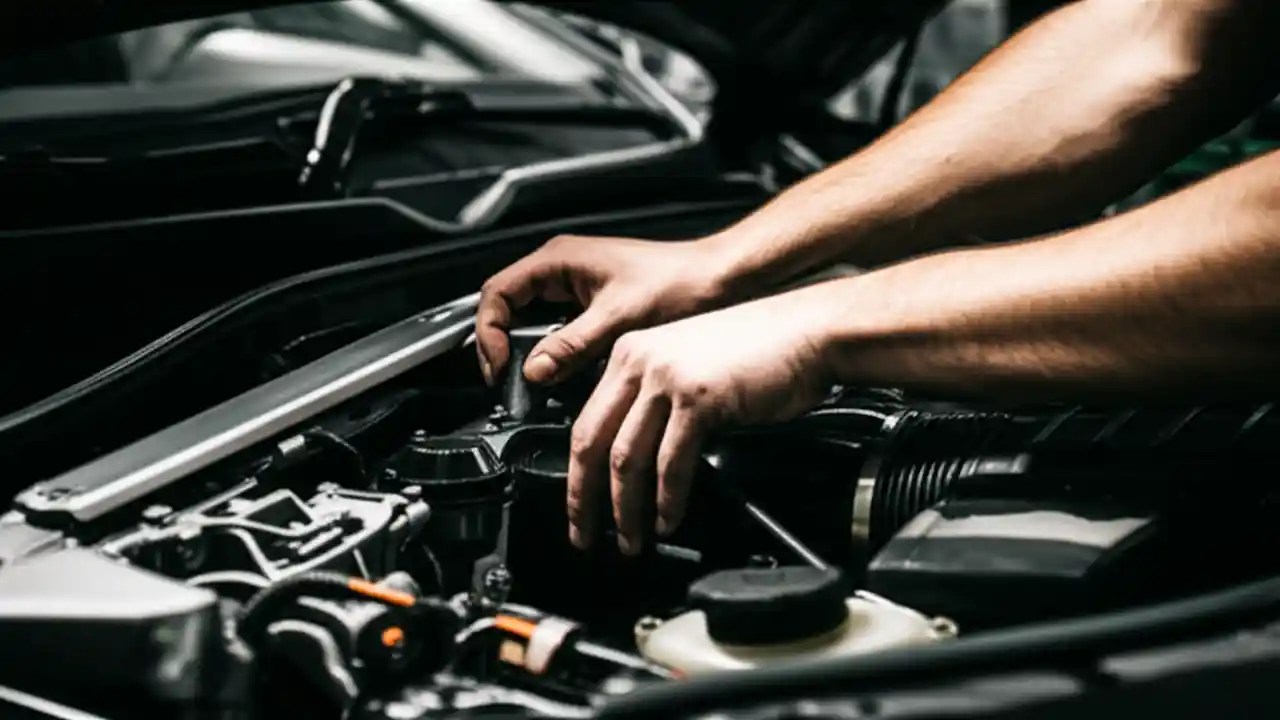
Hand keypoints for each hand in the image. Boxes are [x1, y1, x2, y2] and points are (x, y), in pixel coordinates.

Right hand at [476, 235, 731, 385]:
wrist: (719, 281)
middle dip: (501, 344)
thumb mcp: (620, 318)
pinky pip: (556, 328)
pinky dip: (552, 352)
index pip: (497, 293)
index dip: (490, 333)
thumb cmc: (680, 283)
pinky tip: (560, 374)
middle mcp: (561, 268)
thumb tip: (533, 371)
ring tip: (530, 383)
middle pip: (507, 306)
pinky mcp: (591, 304)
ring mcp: (575, 286)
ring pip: (530, 320)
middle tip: (506, 381)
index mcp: (559, 259)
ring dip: (527, 350)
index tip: (501, 368)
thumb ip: (573, 345)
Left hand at [566, 289, 835, 554]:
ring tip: (632, 540)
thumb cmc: (759, 351)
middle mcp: (639, 362)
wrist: (807, 330)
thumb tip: (636, 459)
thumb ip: (655, 402)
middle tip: (585, 537)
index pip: (584, 421)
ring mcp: (666, 378)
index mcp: (630, 354)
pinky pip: (671, 462)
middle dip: (584, 500)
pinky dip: (667, 499)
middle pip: (591, 442)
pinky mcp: (698, 397)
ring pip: (626, 457)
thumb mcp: (688, 365)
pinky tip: (668, 519)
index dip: (576, 474)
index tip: (579, 507)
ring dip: (626, 509)